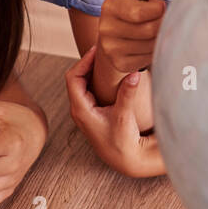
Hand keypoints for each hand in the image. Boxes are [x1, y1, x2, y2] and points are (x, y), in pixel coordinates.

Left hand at [65, 47, 164, 177]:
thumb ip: (127, 94)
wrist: (124, 158)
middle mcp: (79, 110)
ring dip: (91, 70)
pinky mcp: (92, 112)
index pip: (73, 78)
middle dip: (87, 63)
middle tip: (102, 50)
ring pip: (81, 84)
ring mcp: (84, 111)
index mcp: (81, 109)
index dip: (83, 61)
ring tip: (104, 58)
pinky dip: (95, 79)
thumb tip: (134, 73)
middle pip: (75, 78)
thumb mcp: (124, 116)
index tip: (96, 51)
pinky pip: (88, 90)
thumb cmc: (122, 141)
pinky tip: (107, 74)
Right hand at [96, 0, 175, 73]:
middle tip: (163, 21)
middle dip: (162, 24)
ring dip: (160, 39)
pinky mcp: (119, 63)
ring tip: (157, 32)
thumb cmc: (133, 14)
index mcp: (110, 6)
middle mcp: (105, 28)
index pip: (139, 12)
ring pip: (150, 45)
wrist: (115, 40)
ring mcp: (110, 48)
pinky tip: (150, 44)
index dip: (158, 10)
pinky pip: (146, 59)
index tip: (161, 7)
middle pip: (148, 30)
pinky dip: (153, 52)